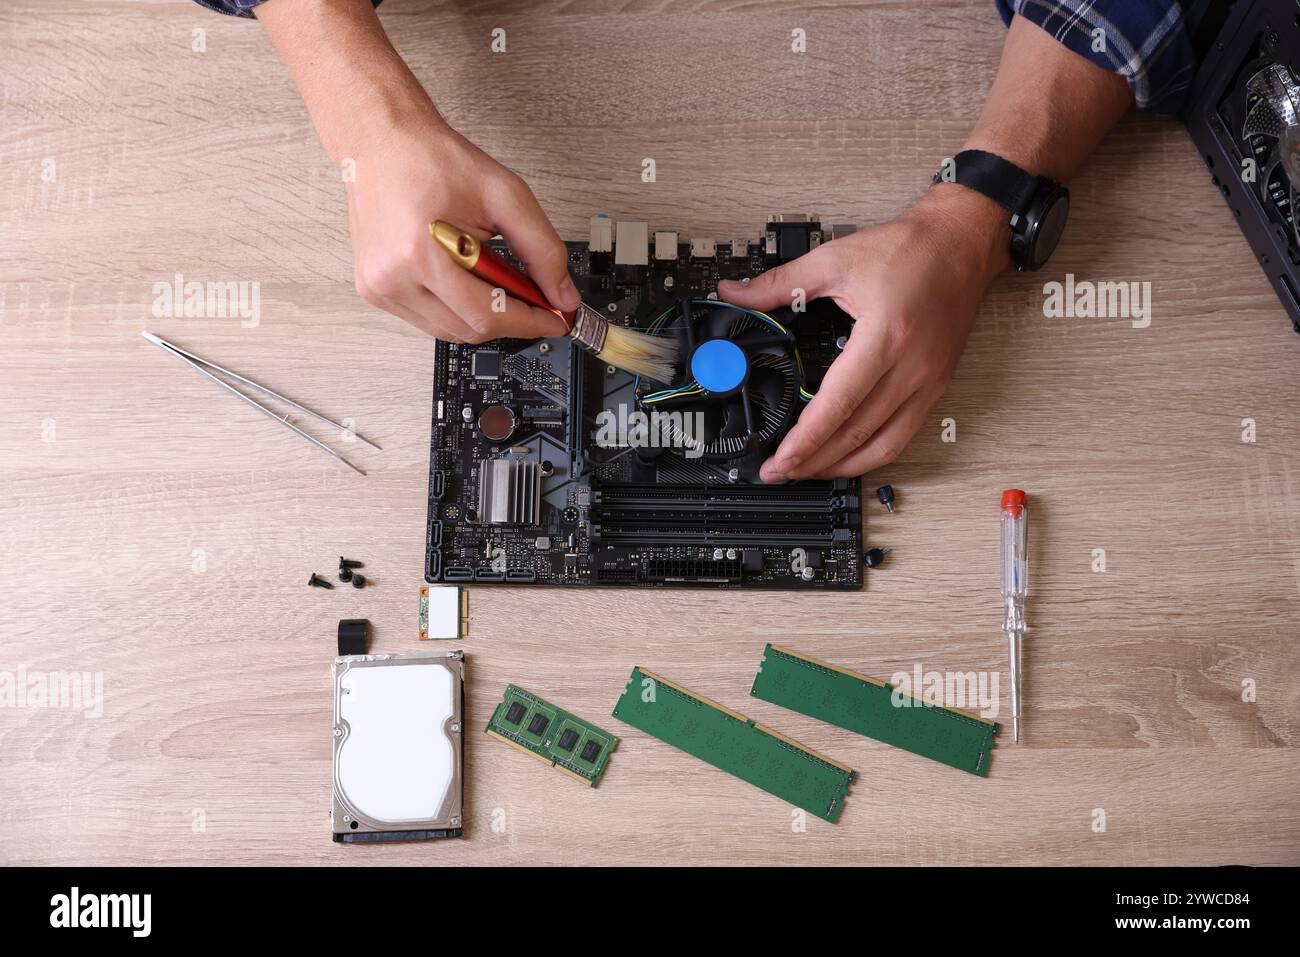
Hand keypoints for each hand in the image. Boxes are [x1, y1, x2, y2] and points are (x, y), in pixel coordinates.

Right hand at [347, 113, 577, 342]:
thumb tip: (562, 296)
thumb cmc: (433, 160)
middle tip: (535, 300)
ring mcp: (380, 288)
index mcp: (420, 253)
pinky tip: (466, 280)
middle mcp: (392, 278)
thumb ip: (542, 249)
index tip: (555, 320)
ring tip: (496, 279)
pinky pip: (428, 320)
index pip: (487, 315)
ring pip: (449, 331)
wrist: (381, 142)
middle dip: (510, 319)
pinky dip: (456, 309)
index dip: (529, 322)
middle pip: (469, 330)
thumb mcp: (505, 196)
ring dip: (482, 316)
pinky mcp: (374, 290)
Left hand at [717, 188, 1008, 481]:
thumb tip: (736, 294)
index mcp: (885, 337)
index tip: (779, 459)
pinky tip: (849, 457)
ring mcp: (929, 381)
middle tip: (780, 473)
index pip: (837, 406)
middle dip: (813, 462)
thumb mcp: (835, 260)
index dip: (805, 441)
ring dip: (843, 466)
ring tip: (808, 472)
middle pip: (856, 435)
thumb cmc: (910, 249)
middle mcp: (912, 367)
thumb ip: (779, 284)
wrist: (962, 241)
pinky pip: (904, 435)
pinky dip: (873, 454)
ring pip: (884, 446)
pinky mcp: (937, 385)